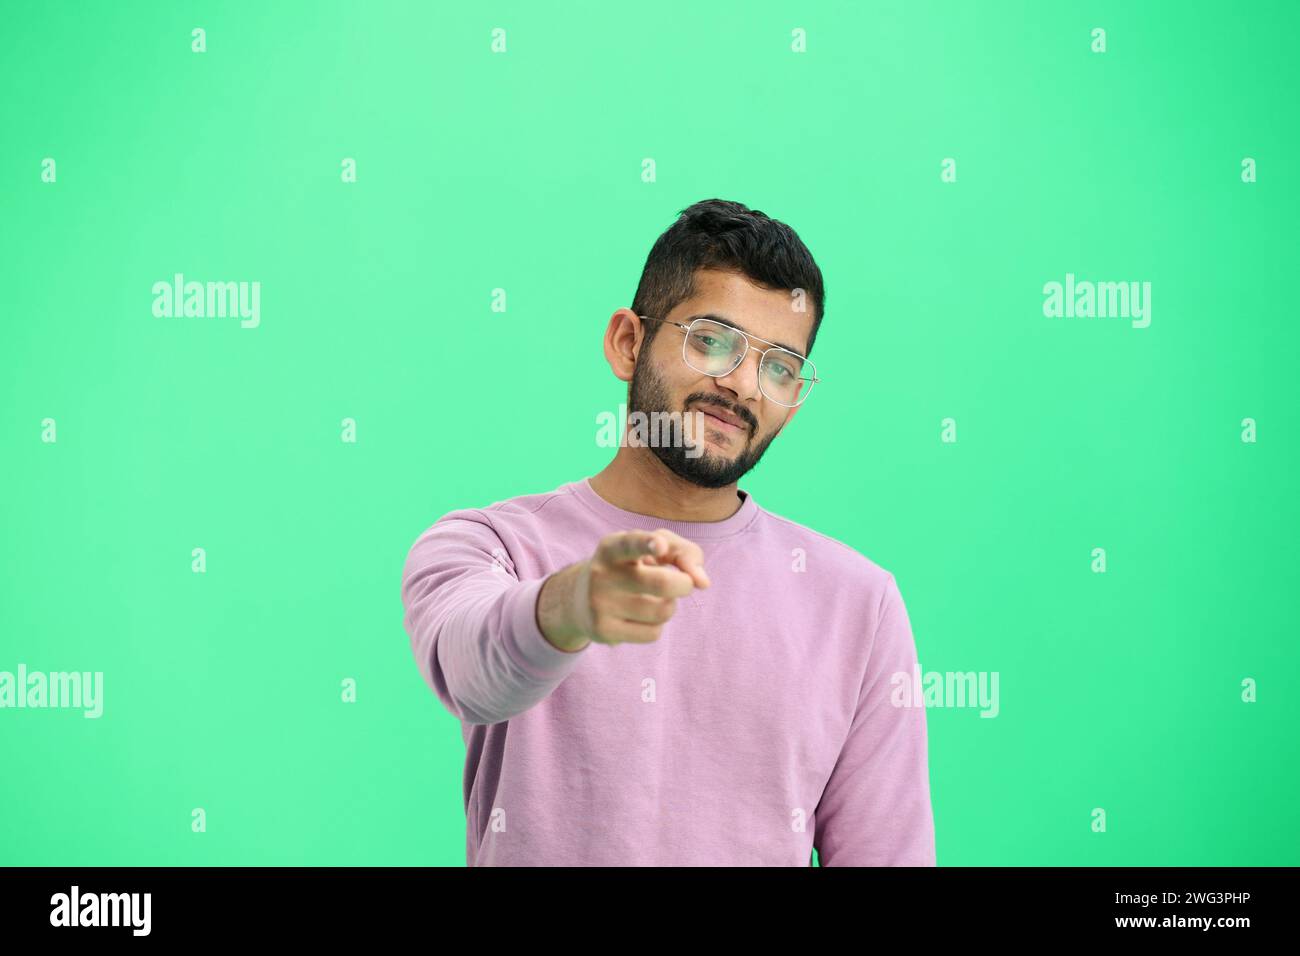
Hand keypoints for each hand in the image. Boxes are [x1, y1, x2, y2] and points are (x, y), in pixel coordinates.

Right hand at [538, 529, 709, 650]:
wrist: (580, 599)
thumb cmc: (631, 566)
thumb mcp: (652, 548)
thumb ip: (684, 552)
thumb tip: (703, 582)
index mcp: (612, 547)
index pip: (631, 543)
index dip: (648, 543)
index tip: (659, 545)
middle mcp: (602, 574)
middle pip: (663, 583)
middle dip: (684, 584)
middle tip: (683, 583)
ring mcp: (600, 605)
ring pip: (663, 611)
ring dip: (670, 606)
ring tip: (653, 599)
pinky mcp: (603, 631)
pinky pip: (653, 633)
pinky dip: (657, 626)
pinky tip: (640, 618)